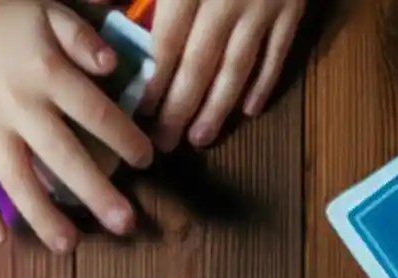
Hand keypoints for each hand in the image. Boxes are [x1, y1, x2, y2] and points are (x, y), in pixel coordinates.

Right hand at [0, 0, 153, 252]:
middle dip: (98, 194)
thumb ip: (82, 38)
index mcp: (49, 75)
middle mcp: (21, 108)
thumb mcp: (48, 11)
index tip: (146, 161)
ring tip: (68, 245)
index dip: (126, 139)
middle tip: (125, 224)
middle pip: (65, 159)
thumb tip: (114, 67)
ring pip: (19, 181)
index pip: (97, 114)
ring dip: (45, 217)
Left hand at [144, 0, 304, 149]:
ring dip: (217, 108)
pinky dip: (263, 84)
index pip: (166, 45)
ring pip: (236, 67)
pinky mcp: (293, 7)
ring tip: (200, 139)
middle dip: (180, 110)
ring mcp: (263, 6)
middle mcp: (225, 1)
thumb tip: (104, 9)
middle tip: (166, 143)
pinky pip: (278, 53)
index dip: (155, 84)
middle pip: (198, 65)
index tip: (142, 115)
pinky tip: (250, 111)